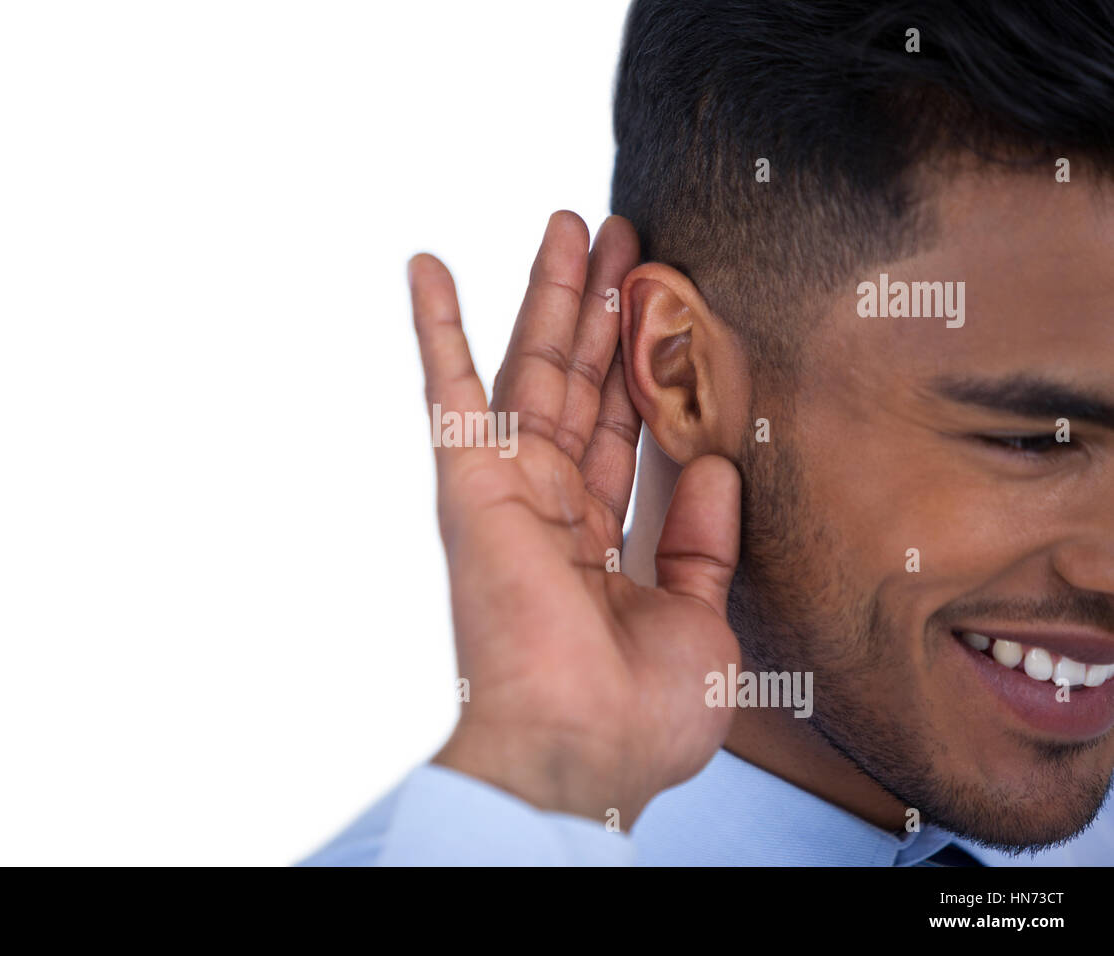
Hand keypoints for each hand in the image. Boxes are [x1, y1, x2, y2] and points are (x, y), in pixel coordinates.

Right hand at [408, 211, 741, 828]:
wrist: (585, 751)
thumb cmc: (639, 714)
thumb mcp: (702, 619)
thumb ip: (699, 541)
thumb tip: (706, 465)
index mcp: (599, 541)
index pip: (621, 433)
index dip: (643, 371)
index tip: (662, 312)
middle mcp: (550, 506)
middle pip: (581, 385)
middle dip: (603, 312)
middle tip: (622, 239)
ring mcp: (508, 490)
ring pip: (530, 369)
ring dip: (548, 297)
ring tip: (568, 227)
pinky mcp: (472, 483)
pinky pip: (450, 393)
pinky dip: (435, 328)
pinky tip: (430, 267)